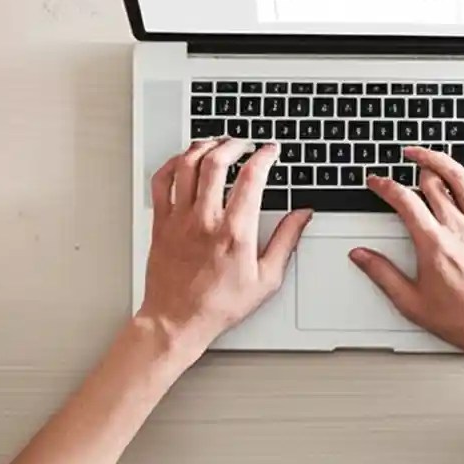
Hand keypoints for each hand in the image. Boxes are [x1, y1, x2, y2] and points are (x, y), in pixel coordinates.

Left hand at [139, 138, 312, 347]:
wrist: (177, 321)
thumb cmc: (219, 305)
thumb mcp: (266, 279)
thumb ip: (286, 241)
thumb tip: (302, 216)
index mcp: (235, 232)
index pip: (252, 178)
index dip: (264, 156)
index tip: (270, 151)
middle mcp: (205, 220)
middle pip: (216, 162)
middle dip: (233, 144)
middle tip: (243, 142)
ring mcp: (179, 219)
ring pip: (187, 165)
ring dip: (204, 147)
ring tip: (216, 144)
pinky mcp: (161, 223)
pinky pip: (162, 182)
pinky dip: (173, 164)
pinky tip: (184, 161)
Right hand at [350, 144, 463, 366]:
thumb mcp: (412, 303)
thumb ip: (383, 275)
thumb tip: (360, 256)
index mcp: (434, 244)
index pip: (404, 201)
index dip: (385, 186)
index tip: (376, 182)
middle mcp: (459, 229)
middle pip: (432, 184)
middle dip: (413, 169)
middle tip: (403, 165)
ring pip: (461, 179)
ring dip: (441, 160)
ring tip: (427, 153)